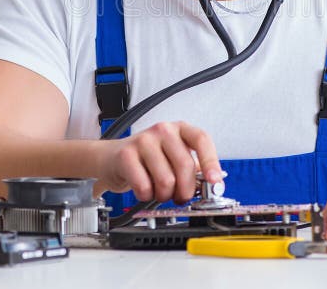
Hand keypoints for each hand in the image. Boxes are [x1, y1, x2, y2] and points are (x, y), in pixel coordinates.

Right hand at [95, 121, 221, 203]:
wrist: (112, 158)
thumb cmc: (147, 159)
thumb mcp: (173, 157)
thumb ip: (192, 168)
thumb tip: (211, 185)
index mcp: (179, 129)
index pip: (201, 139)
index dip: (211, 162)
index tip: (214, 181)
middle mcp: (163, 130)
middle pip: (185, 166)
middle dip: (185, 190)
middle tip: (179, 197)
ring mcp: (144, 140)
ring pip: (166, 180)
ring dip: (164, 195)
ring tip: (158, 191)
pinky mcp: (126, 155)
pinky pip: (144, 186)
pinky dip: (146, 195)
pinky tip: (143, 189)